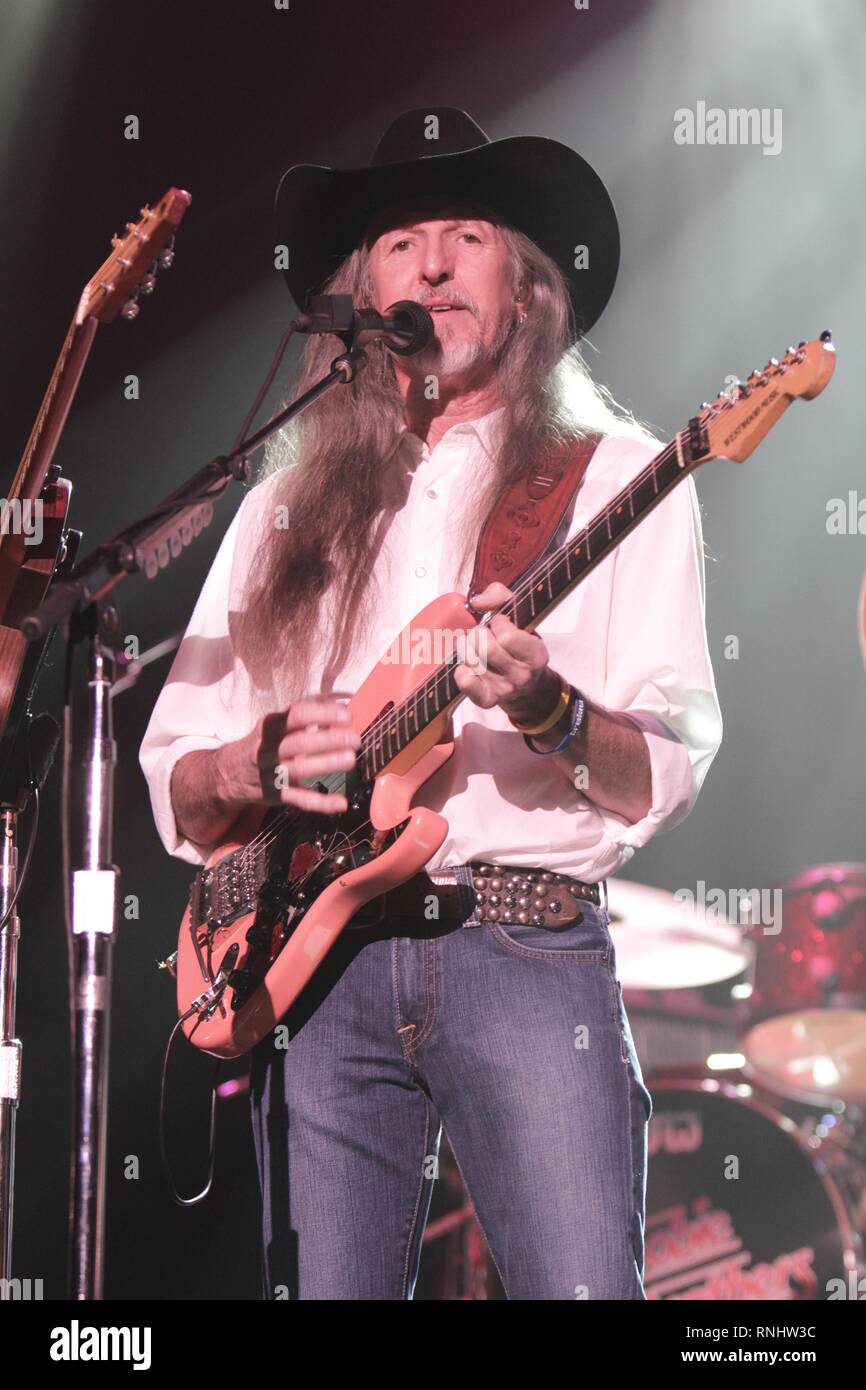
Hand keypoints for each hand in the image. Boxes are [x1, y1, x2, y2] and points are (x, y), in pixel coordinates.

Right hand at [214, 695, 359, 815]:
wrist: (228, 774)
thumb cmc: (262, 743)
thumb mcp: (275, 723)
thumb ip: (304, 712)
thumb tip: (338, 700)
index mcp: (271, 726)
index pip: (297, 715)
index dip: (323, 714)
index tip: (347, 715)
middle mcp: (268, 748)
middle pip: (300, 743)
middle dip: (329, 740)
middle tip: (355, 739)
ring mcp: (271, 773)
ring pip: (300, 769)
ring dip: (326, 764)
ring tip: (351, 760)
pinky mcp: (275, 795)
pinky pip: (299, 799)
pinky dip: (320, 803)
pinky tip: (341, 802)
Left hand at [454, 582, 561, 725]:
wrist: (528, 687)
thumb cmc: (521, 646)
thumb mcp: (521, 617)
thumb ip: (501, 596)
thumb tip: (477, 602)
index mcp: (536, 655)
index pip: (508, 636)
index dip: (498, 623)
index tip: (499, 623)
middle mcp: (522, 675)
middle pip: (486, 648)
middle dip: (479, 634)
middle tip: (483, 634)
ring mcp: (504, 690)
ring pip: (471, 660)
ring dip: (467, 647)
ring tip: (474, 646)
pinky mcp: (487, 700)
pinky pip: (464, 681)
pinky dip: (462, 669)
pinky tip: (470, 665)